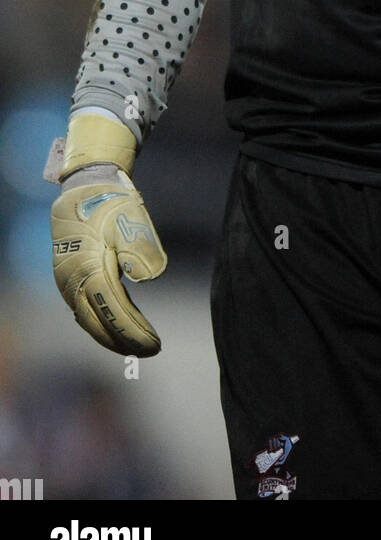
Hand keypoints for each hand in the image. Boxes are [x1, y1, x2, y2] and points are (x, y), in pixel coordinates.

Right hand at [50, 114, 166, 357]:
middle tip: (150, 352)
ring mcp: (66, 281)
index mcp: (88, 268)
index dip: (133, 331)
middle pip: (97, 323)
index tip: (155, 345)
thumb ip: (141, 248)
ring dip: (110, 335)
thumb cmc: (111, 203)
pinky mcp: (68, 278)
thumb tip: (147, 279)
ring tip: (136, 347)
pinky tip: (116, 328)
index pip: (113, 311)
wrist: (84, 187)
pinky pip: (84, 308)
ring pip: (87, 319)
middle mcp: (72, 280)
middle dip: (123, 341)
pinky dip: (100, 322)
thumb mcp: (131, 218)